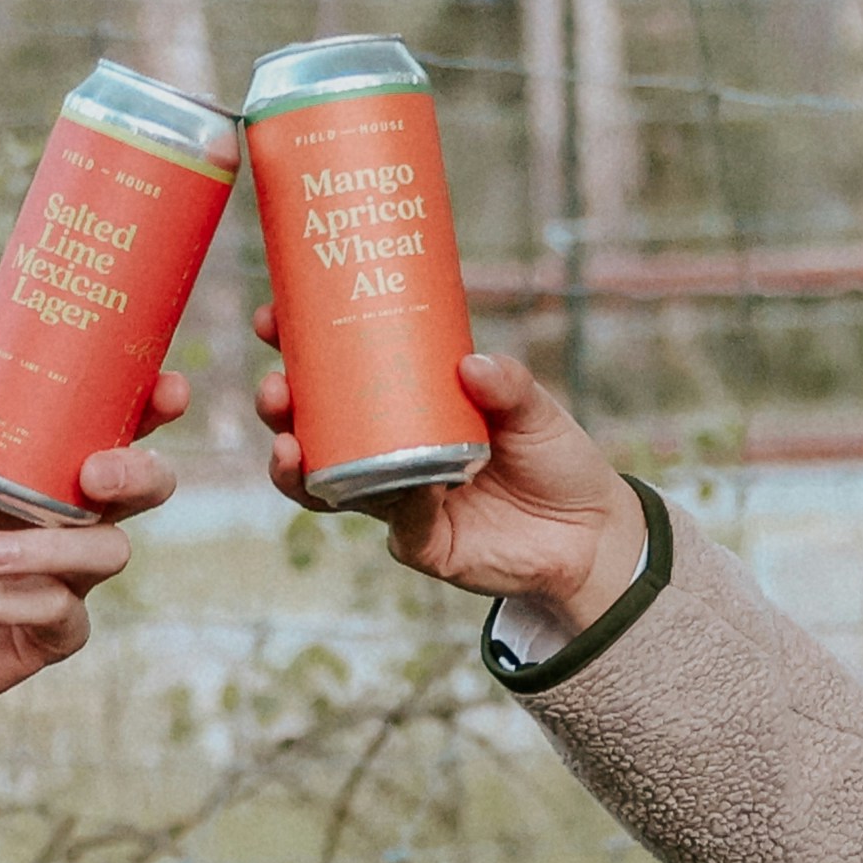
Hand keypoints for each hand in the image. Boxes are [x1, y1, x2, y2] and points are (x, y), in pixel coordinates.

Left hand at [0, 305, 176, 720]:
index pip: (119, 425)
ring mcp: (61, 577)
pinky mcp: (46, 636)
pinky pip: (63, 617)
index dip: (156, 406)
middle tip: (95, 473)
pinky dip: (10, 607)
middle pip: (149, 486)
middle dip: (140, 473)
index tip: (165, 389)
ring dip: (50, 550)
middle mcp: (64, 517)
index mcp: (42, 463)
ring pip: (109, 554)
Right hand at [263, 332, 633, 619]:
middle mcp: (388, 455)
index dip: (296, 349)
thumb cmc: (553, 459)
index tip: (271, 318)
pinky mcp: (425, 544)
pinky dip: (398, 503)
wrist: (591, 534)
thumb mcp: (535, 407)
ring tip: (289, 442)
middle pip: (313, 432)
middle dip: (281, 410)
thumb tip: (471, 362)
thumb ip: (509, 383)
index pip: (337, 376)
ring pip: (330, 487)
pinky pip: (399, 523)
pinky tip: (404, 486)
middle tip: (274, 385)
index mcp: (404, 409)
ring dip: (299, 467)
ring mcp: (399, 501)